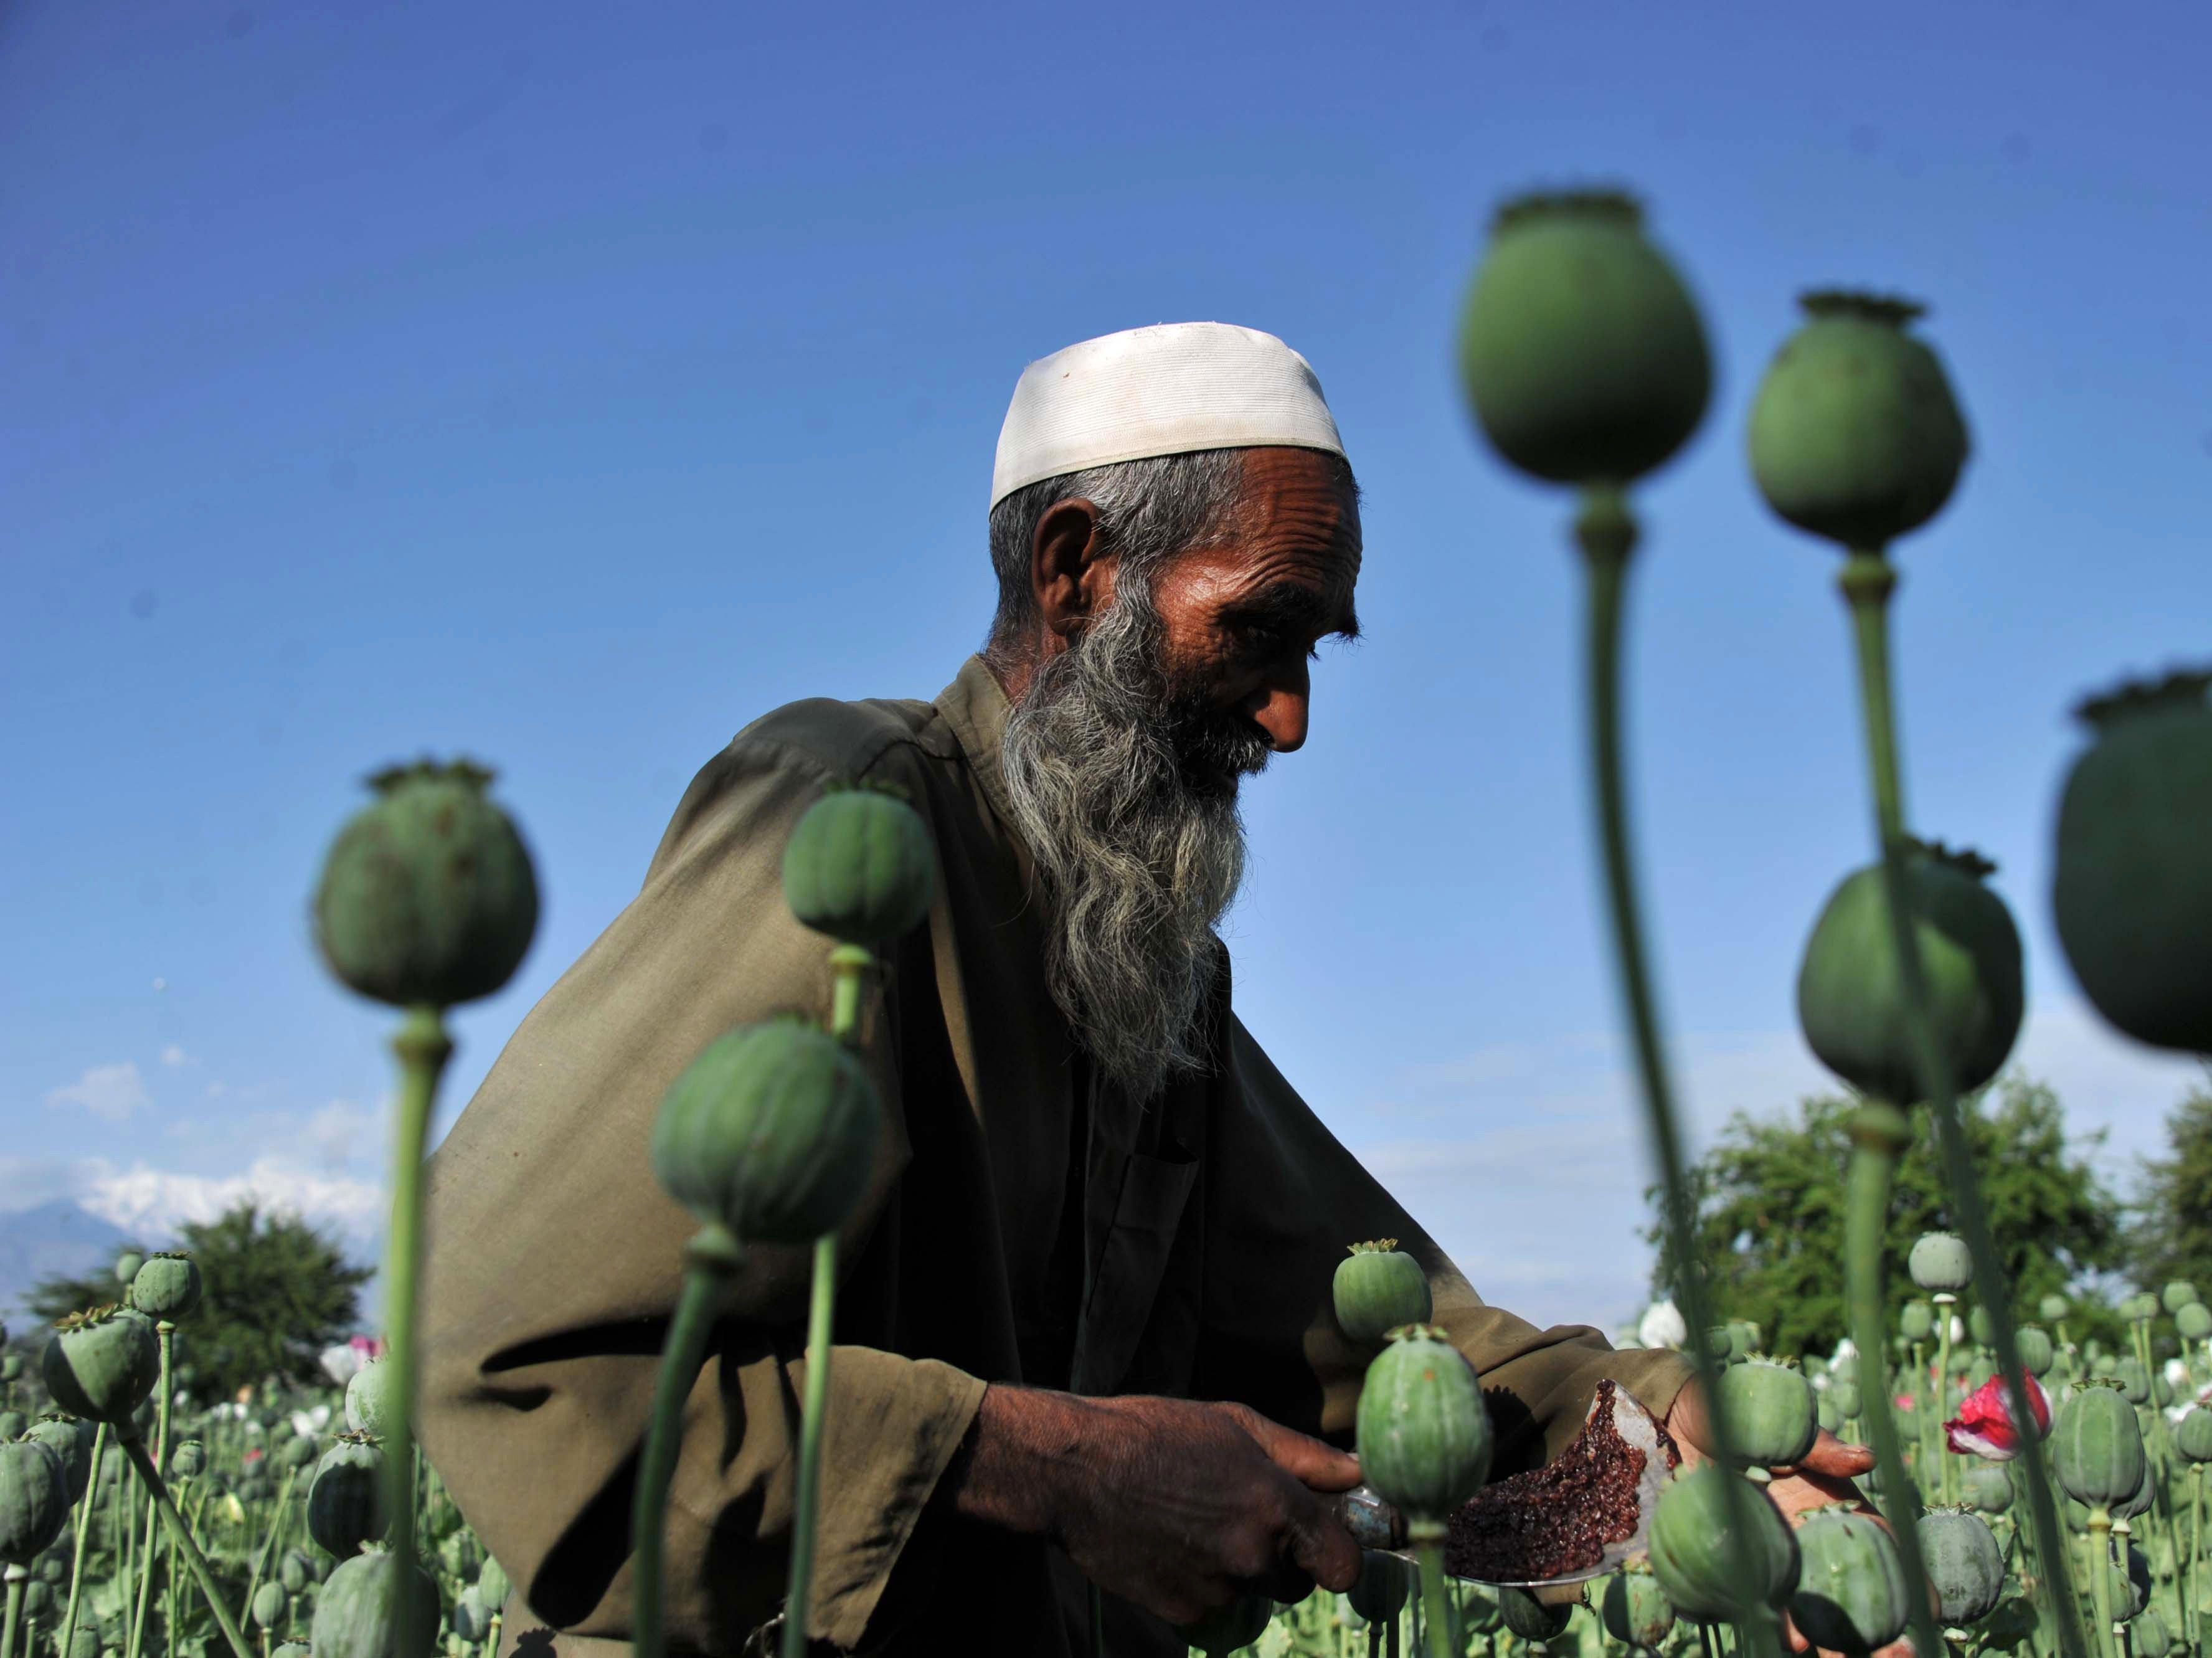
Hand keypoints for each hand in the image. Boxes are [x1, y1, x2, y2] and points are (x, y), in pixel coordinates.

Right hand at [945, 1384, 1363, 1624]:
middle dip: (1282, 1558)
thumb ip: (1305, 1456)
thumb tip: (1357, 1474)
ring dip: (1237, 1569)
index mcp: (1275, 1505)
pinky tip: (1169, 1544)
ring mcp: (1217, 1590)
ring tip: (1194, 1523)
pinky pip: (1212, 1606)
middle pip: (1297, 1582)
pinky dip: (1200, 1583)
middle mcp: (1253, 1556)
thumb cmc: (1154, 1433)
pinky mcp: (1182, 1613)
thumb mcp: (1234, 1424)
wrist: (1073, 1472)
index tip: (1325, 1543)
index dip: (1339, 1555)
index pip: (1343, 1564)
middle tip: (1243, 1518)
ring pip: (1251, 1592)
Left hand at [1663, 1384, 1914, 1657]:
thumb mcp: (1782, 1425)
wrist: (1666, 1415)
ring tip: (1823, 1654)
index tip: (1926, 1611)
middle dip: (1875, 1635)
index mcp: (1831, 1510)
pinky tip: (1783, 1640)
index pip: (1880, 1550)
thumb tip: (1867, 1459)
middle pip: (1849, 1599)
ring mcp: (1767, 1561)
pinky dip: (1766, 1625)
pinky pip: (1747, 1604)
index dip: (1908, 1582)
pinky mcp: (1724, 1569)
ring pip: (1806, 1615)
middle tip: (1897, 1657)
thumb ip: (1820, 1447)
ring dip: (1821, 1642)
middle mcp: (1805, 1545)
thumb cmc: (1734, 1411)